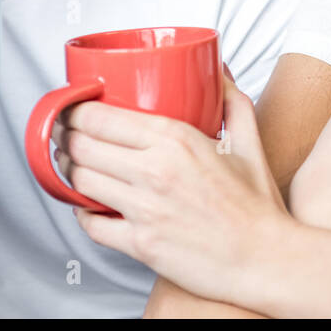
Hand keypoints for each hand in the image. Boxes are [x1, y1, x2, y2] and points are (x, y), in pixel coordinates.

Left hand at [52, 77, 292, 306]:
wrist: (266, 259)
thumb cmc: (256, 204)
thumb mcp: (248, 140)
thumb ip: (231, 100)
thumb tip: (220, 71)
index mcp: (175, 139)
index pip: (100, 116)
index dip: (75, 110)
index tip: (72, 108)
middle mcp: (155, 171)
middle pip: (81, 146)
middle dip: (64, 139)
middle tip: (64, 136)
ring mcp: (145, 209)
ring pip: (80, 182)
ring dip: (69, 172)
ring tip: (72, 166)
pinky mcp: (141, 244)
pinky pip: (92, 225)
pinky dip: (84, 214)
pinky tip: (89, 206)